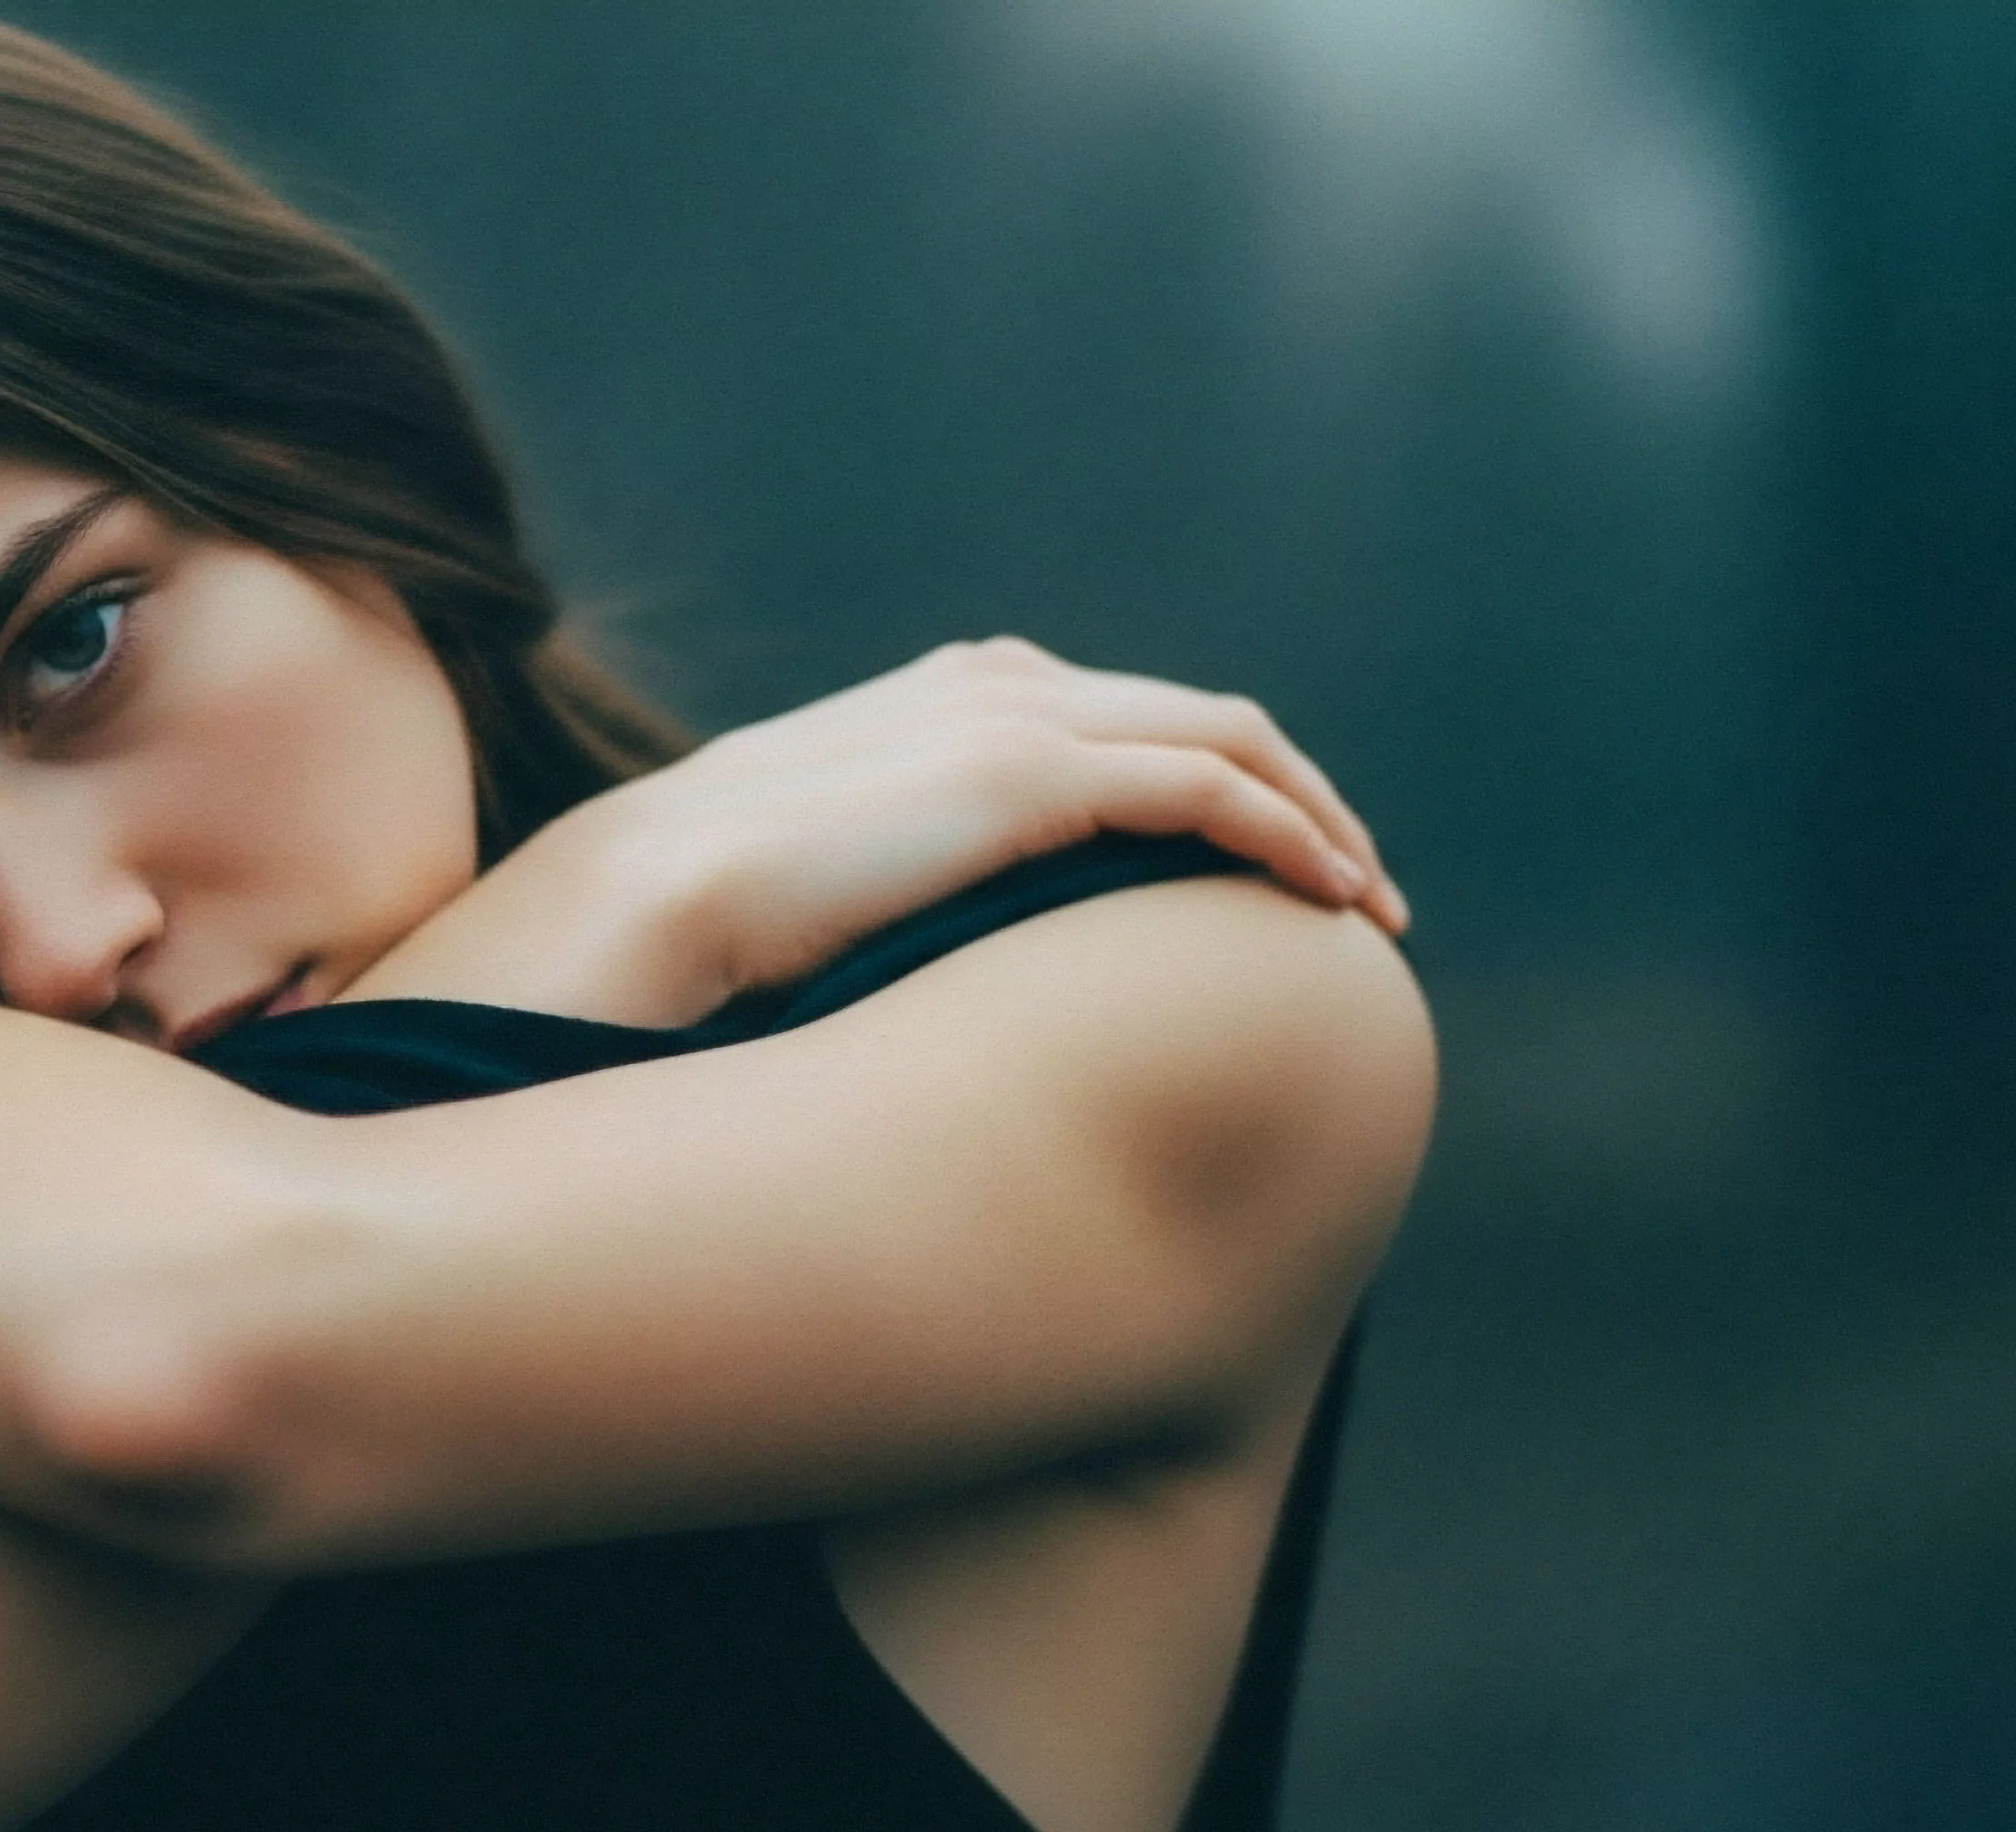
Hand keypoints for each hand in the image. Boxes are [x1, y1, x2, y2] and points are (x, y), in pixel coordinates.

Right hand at [609, 636, 1405, 1006]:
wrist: (648, 902)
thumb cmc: (707, 923)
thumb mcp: (816, 879)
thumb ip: (882, 876)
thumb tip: (903, 961)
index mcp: (940, 697)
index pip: (1116, 716)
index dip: (1209, 781)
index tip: (1258, 868)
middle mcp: (992, 685)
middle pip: (1197, 714)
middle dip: (1295, 792)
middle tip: (1353, 885)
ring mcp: (1016, 721)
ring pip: (1229, 740)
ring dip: (1317, 814)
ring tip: (1367, 902)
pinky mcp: (1034, 776)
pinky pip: (1209, 790)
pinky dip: (1288, 833)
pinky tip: (1331, 898)